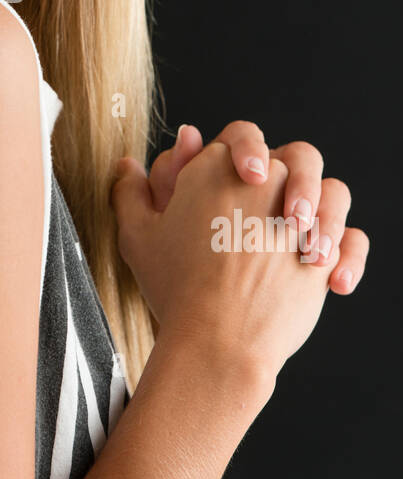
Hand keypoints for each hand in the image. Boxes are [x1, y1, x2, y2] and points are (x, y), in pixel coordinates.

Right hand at [111, 143, 349, 377]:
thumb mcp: (136, 235)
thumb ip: (129, 193)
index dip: (234, 160)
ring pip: (331, 190)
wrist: (216, 339)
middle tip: (269, 217)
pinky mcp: (327, 255)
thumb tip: (126, 166)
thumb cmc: (174, 287)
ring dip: (321, 209)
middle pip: (292, 158)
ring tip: (302, 239)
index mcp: (218, 166)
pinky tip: (331, 276)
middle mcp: (265, 181)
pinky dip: (347, 252)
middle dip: (284, 183)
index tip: (222, 193)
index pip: (240, 139)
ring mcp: (300, 215)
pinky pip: (352, 241)